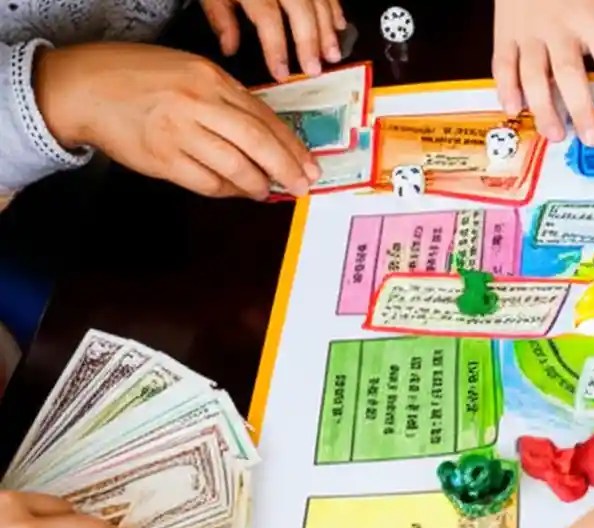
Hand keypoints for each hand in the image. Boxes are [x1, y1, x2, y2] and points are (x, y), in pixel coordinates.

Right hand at [35, 43, 319, 199]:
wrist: (85, 88)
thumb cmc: (138, 78)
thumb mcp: (189, 71)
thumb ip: (226, 98)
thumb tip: (265, 134)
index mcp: (210, 79)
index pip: (264, 117)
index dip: (292, 145)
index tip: (310, 164)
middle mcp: (198, 104)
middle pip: (257, 143)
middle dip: (286, 168)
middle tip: (301, 185)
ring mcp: (179, 133)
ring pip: (235, 167)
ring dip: (257, 184)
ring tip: (266, 191)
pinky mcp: (162, 159)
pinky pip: (207, 183)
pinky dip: (228, 191)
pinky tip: (237, 192)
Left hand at [201, 0, 347, 80]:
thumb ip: (220, 16)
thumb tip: (230, 48)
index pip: (268, 18)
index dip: (276, 48)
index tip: (281, 72)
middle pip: (300, 10)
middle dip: (310, 41)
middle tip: (315, 68)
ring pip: (319, 0)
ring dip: (328, 28)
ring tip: (333, 54)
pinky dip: (334, 7)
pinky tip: (339, 24)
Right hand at [493, 0, 593, 144]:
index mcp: (590, 15)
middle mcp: (557, 26)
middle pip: (569, 72)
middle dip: (582, 107)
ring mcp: (527, 30)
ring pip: (532, 74)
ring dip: (543, 107)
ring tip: (557, 134)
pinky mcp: (504, 31)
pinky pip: (502, 63)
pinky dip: (505, 88)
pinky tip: (514, 110)